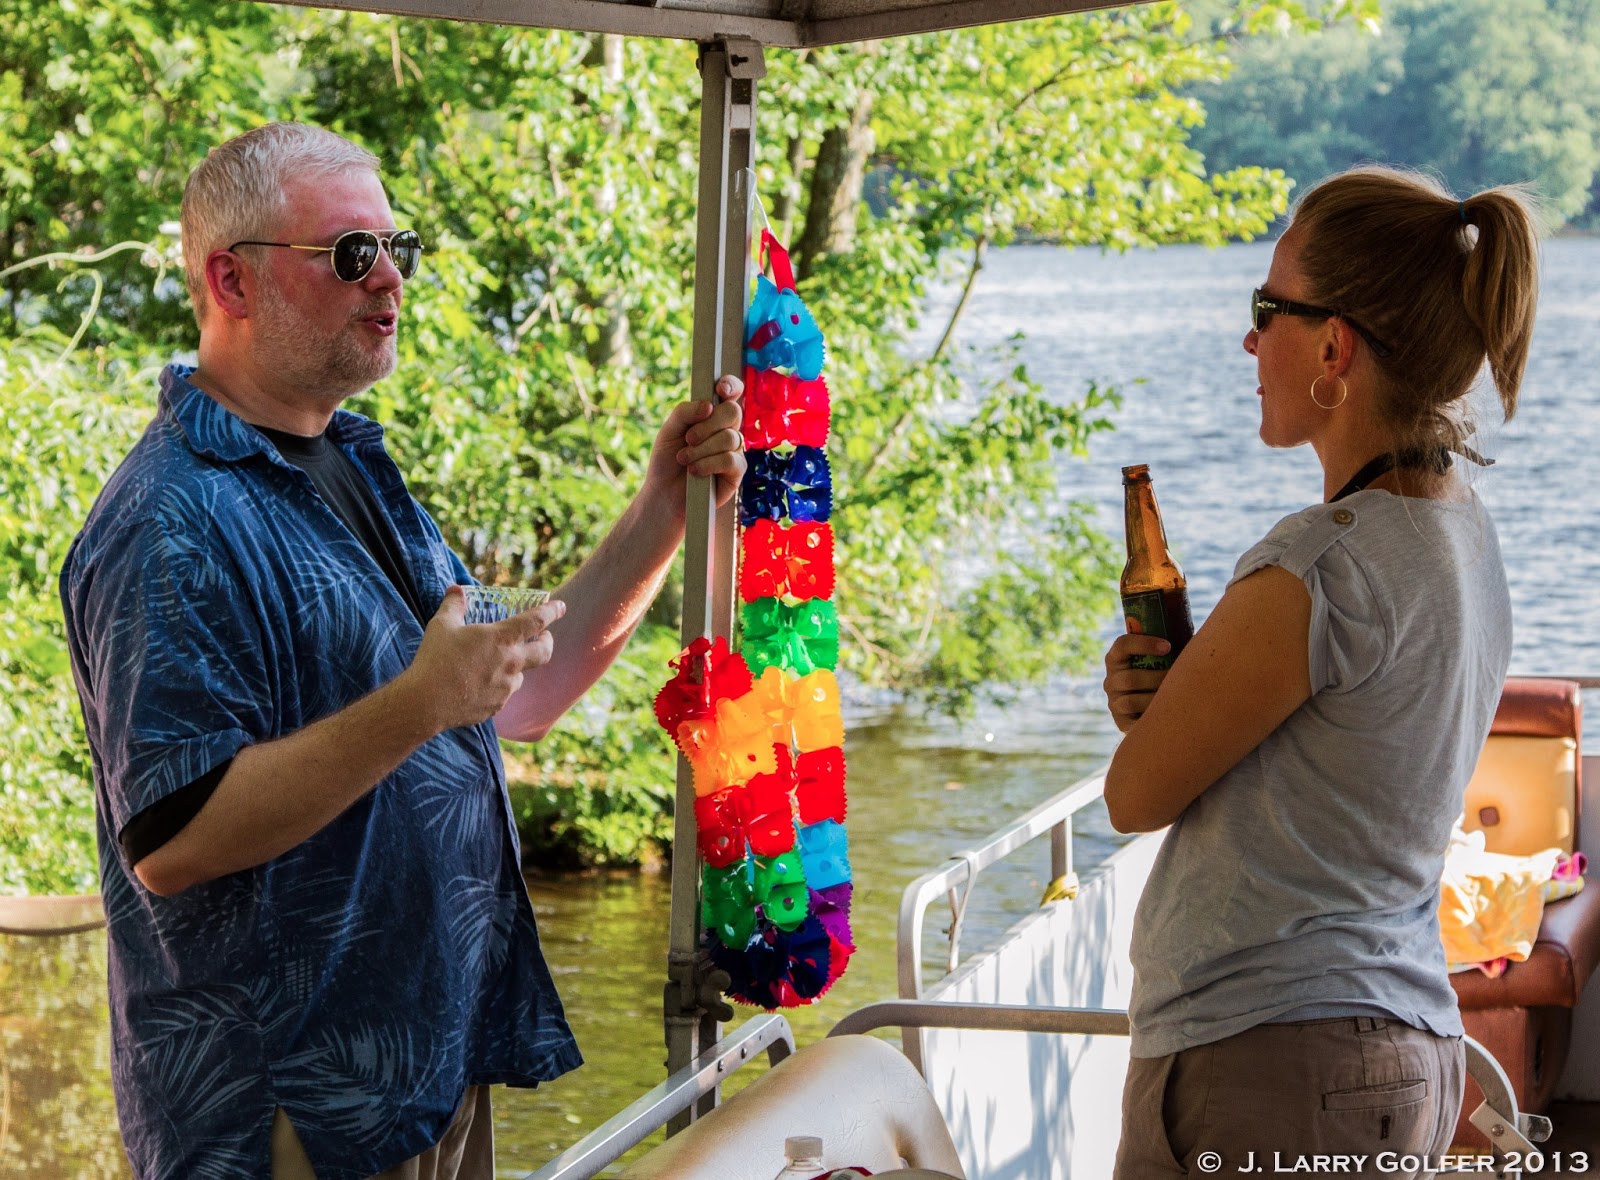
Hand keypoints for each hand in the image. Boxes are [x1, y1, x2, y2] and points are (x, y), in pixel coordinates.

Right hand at [404, 586, 566, 732]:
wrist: (427, 703)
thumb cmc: (434, 660)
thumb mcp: (441, 625)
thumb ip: (453, 605)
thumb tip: (456, 589)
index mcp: (501, 639)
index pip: (536, 621)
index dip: (552, 611)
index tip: (561, 606)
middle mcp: (511, 663)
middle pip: (544, 652)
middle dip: (547, 642)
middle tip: (544, 637)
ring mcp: (506, 687)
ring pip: (521, 674)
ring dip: (515, 666)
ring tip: (495, 663)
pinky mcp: (497, 706)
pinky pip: (503, 693)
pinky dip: (498, 685)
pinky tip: (479, 684)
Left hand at [646, 373, 745, 510]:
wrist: (664, 494)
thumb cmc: (667, 460)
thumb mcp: (669, 431)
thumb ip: (684, 412)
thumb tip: (709, 405)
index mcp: (712, 415)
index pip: (731, 393)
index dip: (732, 386)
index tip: (721, 389)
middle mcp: (727, 430)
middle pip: (733, 412)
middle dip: (709, 424)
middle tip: (688, 438)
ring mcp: (734, 450)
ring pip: (730, 438)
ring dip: (702, 449)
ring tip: (684, 459)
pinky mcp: (737, 471)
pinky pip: (730, 459)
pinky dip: (708, 463)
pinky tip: (694, 471)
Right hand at [1102, 633, 1171, 733]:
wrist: (1161, 710)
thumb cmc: (1166, 674)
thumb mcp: (1164, 658)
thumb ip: (1173, 646)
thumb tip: (1204, 635)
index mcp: (1117, 658)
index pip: (1122, 645)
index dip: (1143, 644)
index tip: (1168, 646)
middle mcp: (1111, 680)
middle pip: (1129, 678)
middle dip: (1158, 679)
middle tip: (1179, 679)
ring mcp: (1114, 702)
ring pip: (1131, 701)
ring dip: (1157, 699)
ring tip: (1178, 698)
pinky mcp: (1121, 722)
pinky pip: (1134, 722)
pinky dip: (1153, 718)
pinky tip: (1170, 715)